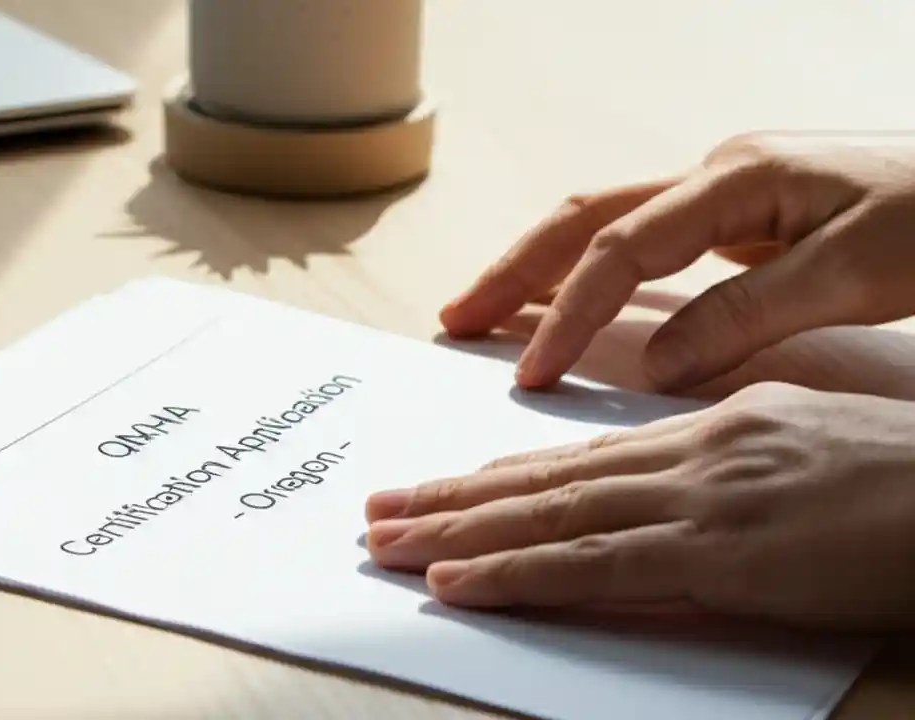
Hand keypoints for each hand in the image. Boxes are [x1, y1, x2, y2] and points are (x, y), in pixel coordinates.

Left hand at [364, 382, 914, 629]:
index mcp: (709, 430)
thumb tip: (661, 496)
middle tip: (378, 511)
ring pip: (549, 516)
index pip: (578, 457)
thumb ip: (722, 472)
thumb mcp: (799, 457)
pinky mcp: (720, 553)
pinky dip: (516, 573)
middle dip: (452, 499)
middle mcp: (689, 454)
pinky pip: (593, 563)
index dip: (499, 476)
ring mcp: (700, 500)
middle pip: (543, 479)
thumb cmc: (909, 484)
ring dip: (458, 534)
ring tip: (385, 543)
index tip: (441, 488)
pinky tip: (458, 580)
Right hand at [439, 132, 914, 390]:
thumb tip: (660, 365)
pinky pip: (641, 244)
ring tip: (483, 308)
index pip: (622, 252)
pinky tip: (564, 299)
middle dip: (514, 269)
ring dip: (539, 266)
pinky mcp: (739, 220)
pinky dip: (589, 274)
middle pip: (584, 218)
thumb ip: (745, 317)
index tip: (532, 372)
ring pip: (604, 225)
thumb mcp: (853, 274)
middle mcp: (715, 177)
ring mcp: (724, 195)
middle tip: (455, 318)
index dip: (570, 314)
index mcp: (736, 181)